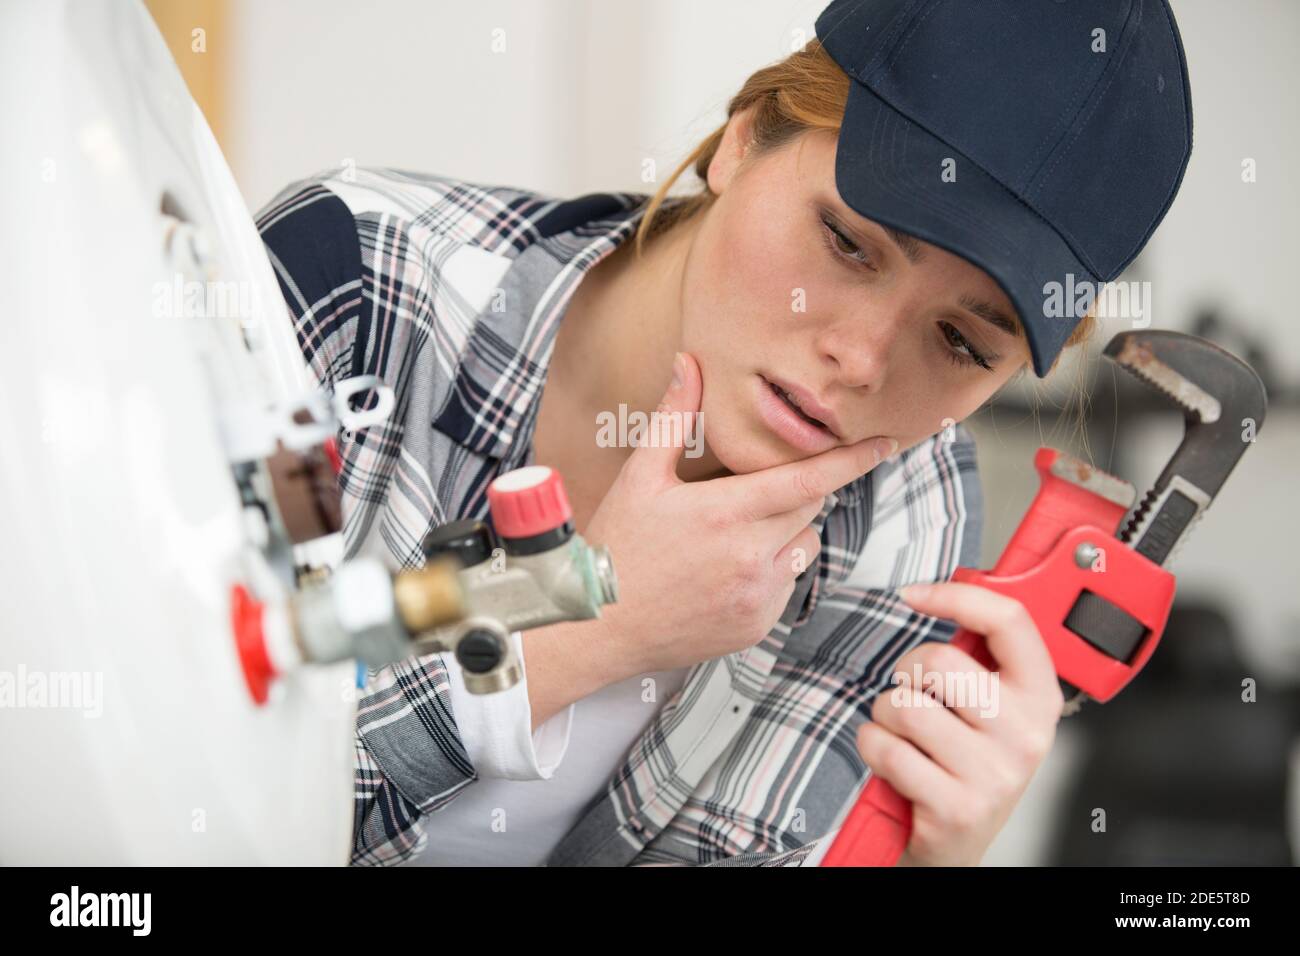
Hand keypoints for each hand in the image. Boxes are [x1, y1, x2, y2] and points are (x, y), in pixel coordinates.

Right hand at [584, 351, 895, 676]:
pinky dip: (774, 570)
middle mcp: (750, 557)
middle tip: (752, 493)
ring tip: (733, 535)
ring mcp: (757, 596)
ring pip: (805, 546)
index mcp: (725, 513)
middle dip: (796, 491)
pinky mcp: (758, 624)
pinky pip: (789, 584)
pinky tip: (728, 570)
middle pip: (810, 508)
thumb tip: (689, 362)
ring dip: (787, 532)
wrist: (599, 624)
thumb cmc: (618, 545)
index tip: (884, 443)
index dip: (852, 459)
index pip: (809, 480)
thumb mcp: (640, 476)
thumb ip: (674, 417)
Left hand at [856, 581, 1065, 865]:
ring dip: (887, 716)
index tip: (915, 594)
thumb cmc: (967, 764)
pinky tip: (894, 762)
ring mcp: (994, 773)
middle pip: (939, 660)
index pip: (1009, 620)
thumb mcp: (991, 707)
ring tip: (906, 736)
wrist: (958, 844)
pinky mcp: (958, 806)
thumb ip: (979, 656)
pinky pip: (887, 748)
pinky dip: (874, 748)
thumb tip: (943, 592)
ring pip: (905, 705)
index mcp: (1039, 696)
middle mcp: (1025, 734)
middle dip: (907, 672)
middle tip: (915, 696)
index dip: (955, 596)